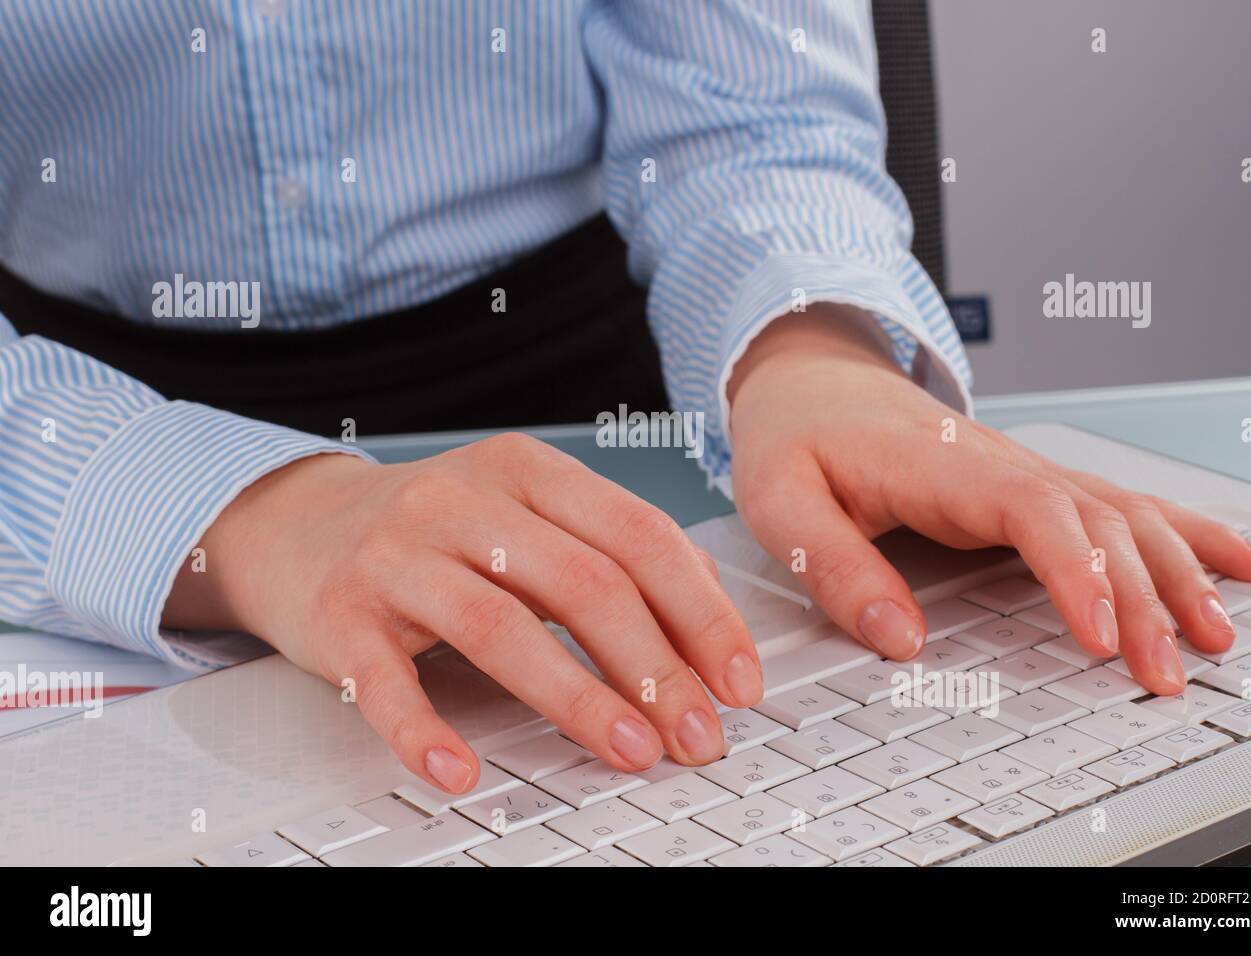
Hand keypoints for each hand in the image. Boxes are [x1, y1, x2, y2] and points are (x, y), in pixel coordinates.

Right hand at [162, 435, 761, 791]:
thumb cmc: (434, 529)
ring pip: (501, 628)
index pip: (637, 536)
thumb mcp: (525, 510)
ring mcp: (397, 554)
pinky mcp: (339, 614)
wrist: (299, 523)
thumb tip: (706, 616)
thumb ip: (607, 547)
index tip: (738, 679)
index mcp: (526, 470)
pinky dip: (426, 732)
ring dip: (577, 699)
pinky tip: (465, 773)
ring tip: (631, 750)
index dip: (700, 612)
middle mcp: (463, 501)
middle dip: (656, 668)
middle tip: (697, 733)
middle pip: (583, 582)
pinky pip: (387, 682)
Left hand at [728, 304, 1250, 694]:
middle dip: (1141, 595)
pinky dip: (1180, 533)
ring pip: (1120, 512)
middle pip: (1093, 518)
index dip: (1074, 568)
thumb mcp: (779, 501)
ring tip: (1215, 632)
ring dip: (1174, 570)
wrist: (807, 381)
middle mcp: (994, 461)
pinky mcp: (1029, 485)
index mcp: (937, 462)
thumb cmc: (795, 436)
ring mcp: (1020, 471)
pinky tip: (1232, 559)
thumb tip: (900, 639)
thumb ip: (832, 566)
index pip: (1029, 507)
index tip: (1100, 632)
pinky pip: (1118, 505)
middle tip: (1162, 672)